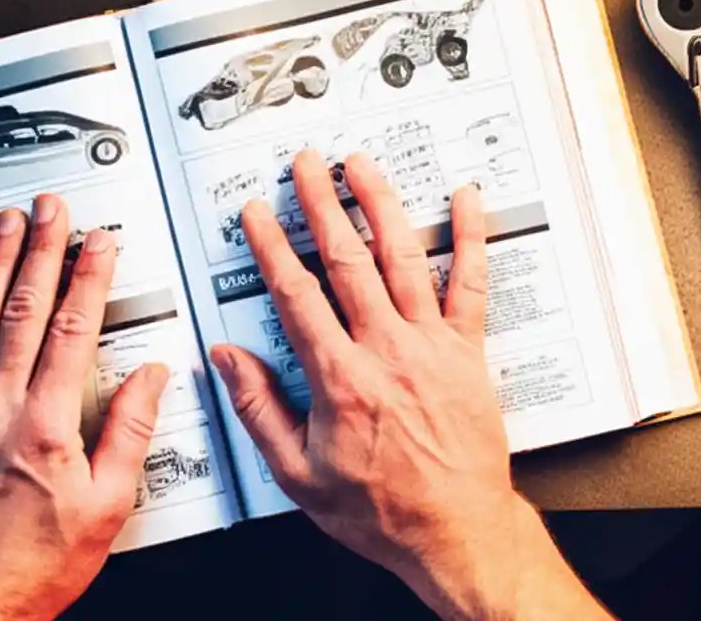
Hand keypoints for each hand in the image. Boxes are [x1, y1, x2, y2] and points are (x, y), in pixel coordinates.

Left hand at [0, 195, 168, 620]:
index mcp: (47, 424)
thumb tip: (151, 379)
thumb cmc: (34, 565)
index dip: (89, 276)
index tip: (100, 242)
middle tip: (50, 209)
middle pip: (22, 308)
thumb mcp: (107, 507)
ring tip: (6, 223)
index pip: (73, 328)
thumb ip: (129, 433)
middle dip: (40, 249)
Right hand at [212, 150, 607, 619]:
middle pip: (346, 260)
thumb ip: (260, 409)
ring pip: (402, 258)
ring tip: (362, 167)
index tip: (259, 216)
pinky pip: (470, 284)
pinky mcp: (467, 353)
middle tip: (306, 167)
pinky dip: (470, 239)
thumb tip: (230, 360)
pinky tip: (466, 203)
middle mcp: (387, 351)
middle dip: (321, 205)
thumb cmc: (382, 510)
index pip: (296, 295)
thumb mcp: (298, 474)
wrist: (456, 532)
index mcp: (340, 378)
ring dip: (379, 205)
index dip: (272, 247)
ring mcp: (431, 347)